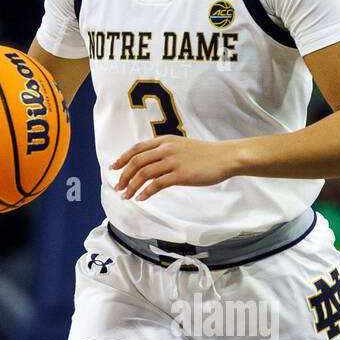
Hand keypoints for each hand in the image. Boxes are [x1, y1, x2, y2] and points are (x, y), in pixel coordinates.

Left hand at [110, 136, 237, 200]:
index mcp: (165, 141)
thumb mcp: (182, 146)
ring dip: (132, 186)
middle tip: (118, 187)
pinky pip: (157, 184)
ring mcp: (173, 161)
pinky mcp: (180, 175)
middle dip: (124, 175)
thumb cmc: (206, 154)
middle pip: (136, 162)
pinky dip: (146, 192)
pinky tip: (141, 198)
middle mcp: (166, 149)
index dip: (123, 158)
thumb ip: (166, 151)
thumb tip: (151, 164)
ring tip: (127, 196)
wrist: (225, 157)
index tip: (114, 167)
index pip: (137, 148)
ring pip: (144, 174)